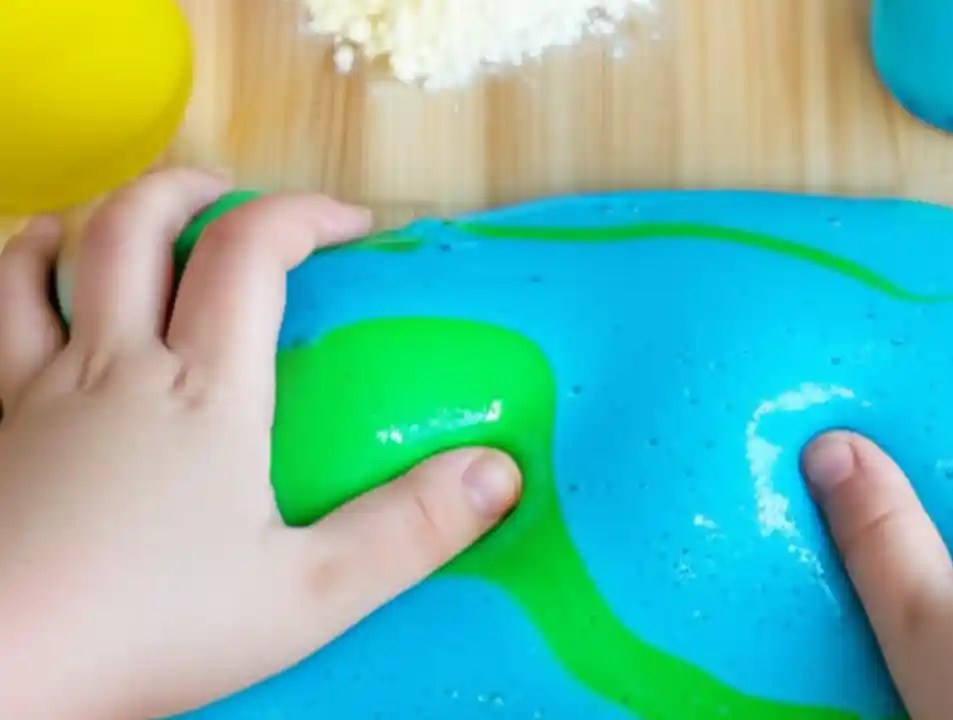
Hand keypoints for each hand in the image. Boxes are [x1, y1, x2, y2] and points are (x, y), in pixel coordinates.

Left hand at [0, 170, 521, 718]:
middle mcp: (117, 365)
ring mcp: (38, 387)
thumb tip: (500, 474)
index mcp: (206, 392)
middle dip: (194, 191)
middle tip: (237, 203)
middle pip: (139, 224)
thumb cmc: (149, 629)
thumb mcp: (307, 596)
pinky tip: (37, 274)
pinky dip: (19, 269)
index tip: (354, 225)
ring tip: (138, 223)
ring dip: (99, 216)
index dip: (305, 214)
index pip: (251, 253)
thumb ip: (407, 532)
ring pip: (53, 255)